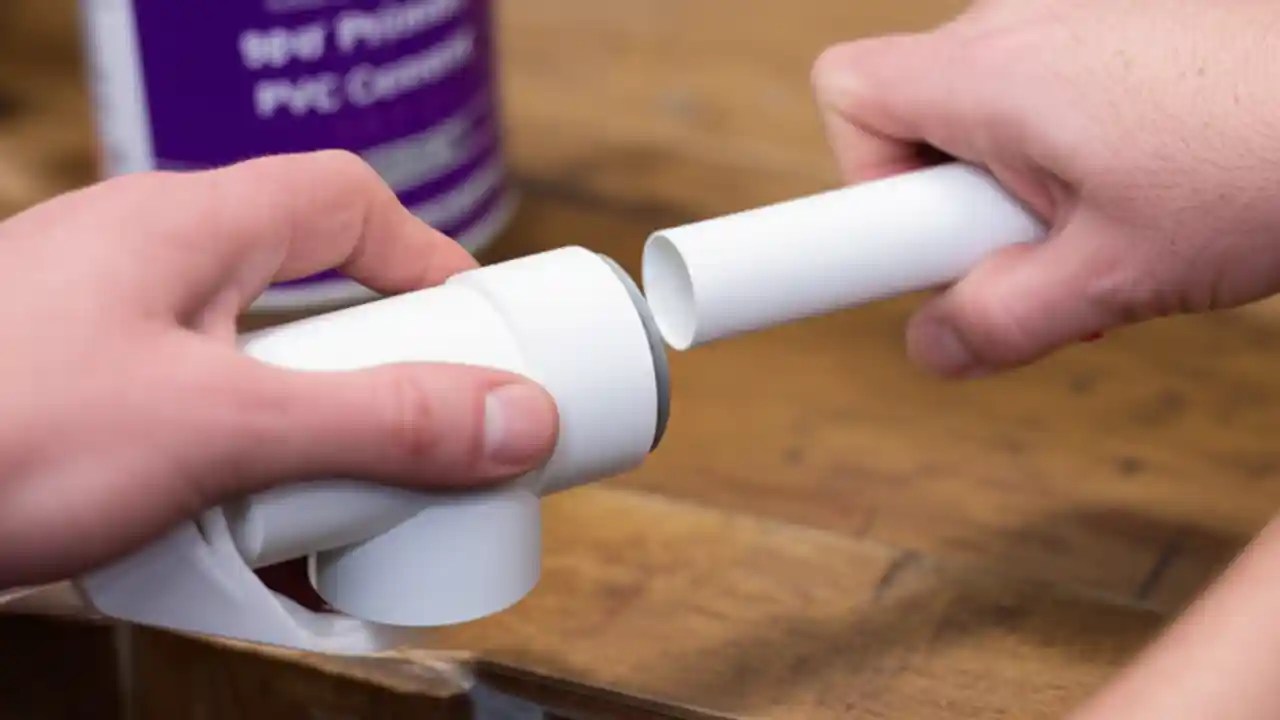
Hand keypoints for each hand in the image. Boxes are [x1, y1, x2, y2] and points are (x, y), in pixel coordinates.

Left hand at [0, 151, 557, 587]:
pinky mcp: (71, 399)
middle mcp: (141, 262)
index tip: (475, 328)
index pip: (342, 198)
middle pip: (301, 285)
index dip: (423, 254)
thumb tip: (515, 417)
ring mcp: (99, 331)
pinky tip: (247, 543)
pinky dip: (239, 472)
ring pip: (245, 360)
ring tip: (339, 501)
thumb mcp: (221, 432)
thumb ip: (377, 424)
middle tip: (419, 431)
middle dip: (372, 363)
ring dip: (306, 427)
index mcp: (185, 225)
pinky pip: (189, 417)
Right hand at [812, 0, 1279, 377]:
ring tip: (1104, 223)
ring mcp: (1072, 10)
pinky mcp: (1117, 19)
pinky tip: (1138, 186)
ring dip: (1015, 178)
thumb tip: (935, 346)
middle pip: (911, 108)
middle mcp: (1020, 19)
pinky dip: (1064, 143)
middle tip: (1030, 251)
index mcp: (995, 74)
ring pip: (983, 104)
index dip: (857, 183)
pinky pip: (1044, 81)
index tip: (901, 247)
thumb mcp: (1117, 275)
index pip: (846, 92)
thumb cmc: (1264, 159)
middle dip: (950, 199)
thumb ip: (1002, 321)